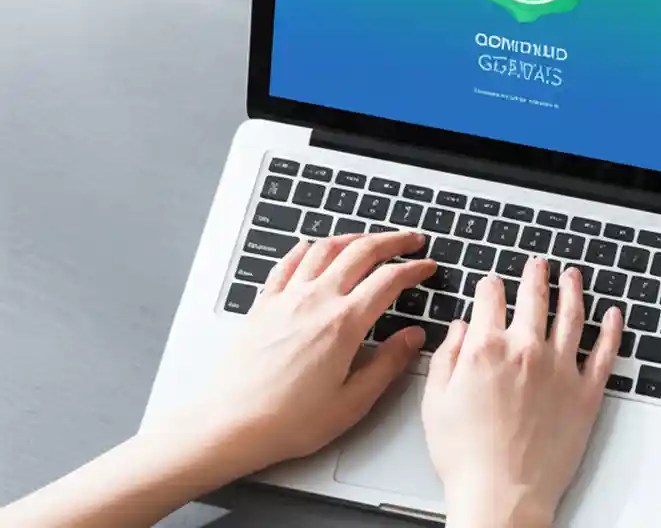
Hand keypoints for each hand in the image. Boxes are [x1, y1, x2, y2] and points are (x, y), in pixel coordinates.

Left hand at [158, 231, 436, 473]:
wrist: (230, 424)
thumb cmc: (288, 421)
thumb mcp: (352, 402)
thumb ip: (388, 364)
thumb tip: (413, 338)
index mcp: (344, 324)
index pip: (389, 280)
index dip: (414, 269)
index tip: (427, 266)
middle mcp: (316, 301)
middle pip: (361, 252)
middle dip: (392, 241)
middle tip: (410, 240)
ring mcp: (287, 299)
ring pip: (325, 249)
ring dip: (354, 238)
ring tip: (370, 239)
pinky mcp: (264, 305)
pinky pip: (289, 263)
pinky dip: (308, 249)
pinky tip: (315, 248)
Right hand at [422, 258, 622, 527]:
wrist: (501, 495)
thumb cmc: (466, 457)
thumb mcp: (435, 402)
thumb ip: (446, 358)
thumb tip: (459, 329)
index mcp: (487, 349)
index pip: (490, 300)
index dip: (490, 286)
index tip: (492, 284)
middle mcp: (527, 351)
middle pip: (534, 298)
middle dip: (536, 275)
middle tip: (539, 263)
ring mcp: (560, 370)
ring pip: (572, 315)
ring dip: (573, 290)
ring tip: (573, 276)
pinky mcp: (586, 393)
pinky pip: (605, 352)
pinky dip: (612, 330)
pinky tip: (614, 315)